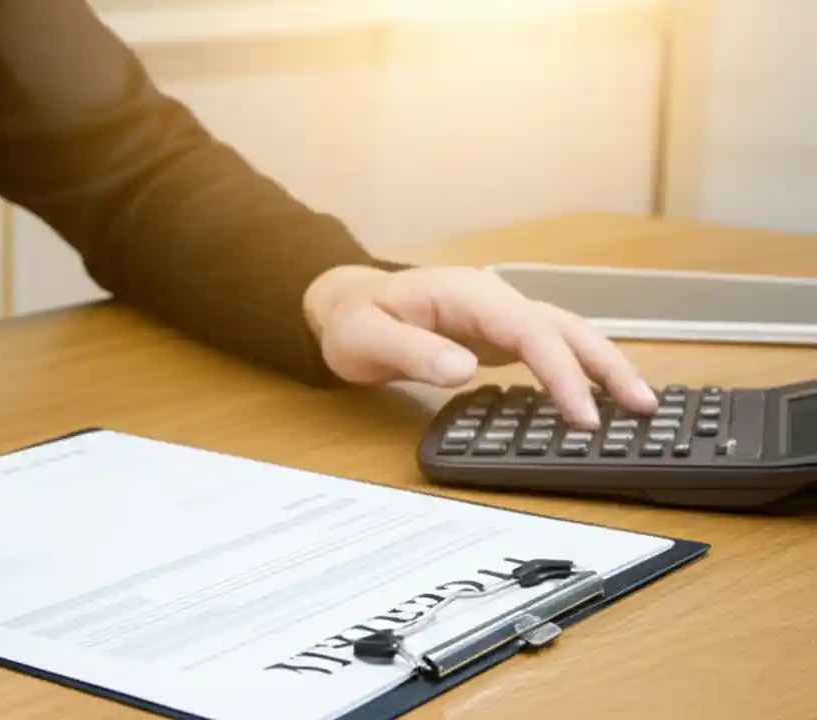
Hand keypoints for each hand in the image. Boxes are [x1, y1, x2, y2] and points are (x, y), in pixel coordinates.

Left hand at [302, 264, 658, 427]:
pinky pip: (551, 349)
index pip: (529, 330)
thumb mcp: (367, 337)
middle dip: (607, 365)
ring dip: (604, 366)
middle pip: (564, 327)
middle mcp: (494, 298)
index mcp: (468, 293)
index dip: (560, 373)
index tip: (581, 414)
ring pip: (566, 335)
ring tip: (641, 405)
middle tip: (643, 407)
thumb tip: (464, 369)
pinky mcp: (502, 335)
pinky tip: (600, 395)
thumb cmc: (355, 319)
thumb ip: (413, 351)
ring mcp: (501, 316)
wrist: (347, 305)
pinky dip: (581, 370)